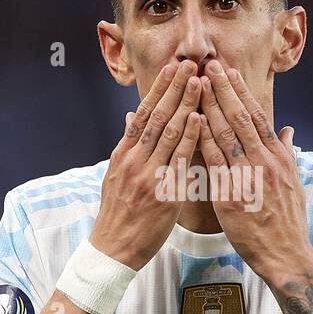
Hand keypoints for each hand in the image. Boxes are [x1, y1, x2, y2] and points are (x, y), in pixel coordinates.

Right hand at [90, 61, 201, 270]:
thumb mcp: (115, 176)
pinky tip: (200, 119)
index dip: (159, 89)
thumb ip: (127, 147)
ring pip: (167, 132)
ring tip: (199, 82)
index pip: (143, 113)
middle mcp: (134, 160)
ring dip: (185, 105)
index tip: (173, 69)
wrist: (112, 250)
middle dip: (174, 88)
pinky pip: (178, 160)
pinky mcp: (162, 192)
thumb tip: (132, 117)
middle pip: (156, 116)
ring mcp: (147, 175)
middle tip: (190, 64)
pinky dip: (189, 138)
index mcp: (123, 155)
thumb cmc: (119, 215)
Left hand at [197, 61, 312, 278]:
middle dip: (223, 90)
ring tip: (197, 84)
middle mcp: (264, 162)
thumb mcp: (294, 183)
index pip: (258, 116)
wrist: (286, 254)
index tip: (229, 73)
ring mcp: (247, 177)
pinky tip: (191, 122)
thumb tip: (287, 130)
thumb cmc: (288, 221)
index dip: (241, 93)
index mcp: (278, 157)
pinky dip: (202, 139)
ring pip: (226, 134)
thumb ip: (287, 153)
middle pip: (241, 118)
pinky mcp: (231, 195)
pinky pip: (213, 161)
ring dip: (209, 106)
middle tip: (209, 66)